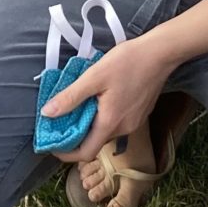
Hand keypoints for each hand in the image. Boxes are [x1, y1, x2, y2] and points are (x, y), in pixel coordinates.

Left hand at [43, 34, 174, 163]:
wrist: (161, 53)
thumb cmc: (128, 62)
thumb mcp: (93, 76)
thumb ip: (70, 97)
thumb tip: (47, 113)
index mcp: (110, 123)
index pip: (85, 153)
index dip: (67, 153)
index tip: (53, 143)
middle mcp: (124, 128)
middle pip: (95, 142)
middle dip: (76, 135)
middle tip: (62, 118)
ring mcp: (134, 122)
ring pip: (106, 131)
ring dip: (90, 124)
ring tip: (79, 104)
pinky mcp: (140, 114)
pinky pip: (117, 122)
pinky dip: (103, 117)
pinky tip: (99, 99)